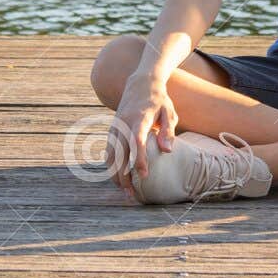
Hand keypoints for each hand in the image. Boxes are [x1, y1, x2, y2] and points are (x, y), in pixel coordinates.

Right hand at [104, 71, 178, 198]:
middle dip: (124, 176)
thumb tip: (167, 151)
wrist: (140, 82)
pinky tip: (117, 178)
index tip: (144, 176)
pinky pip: (108, 151)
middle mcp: (123, 123)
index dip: (139, 160)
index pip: (137, 142)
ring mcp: (115, 126)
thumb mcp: (169, 112)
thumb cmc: (159, 100)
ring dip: (115, 175)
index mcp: (139, 119)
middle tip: (132, 195)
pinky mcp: (112, 129)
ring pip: (110, 155)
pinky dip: (111, 166)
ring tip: (124, 191)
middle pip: (120, 153)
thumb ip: (168, 131)